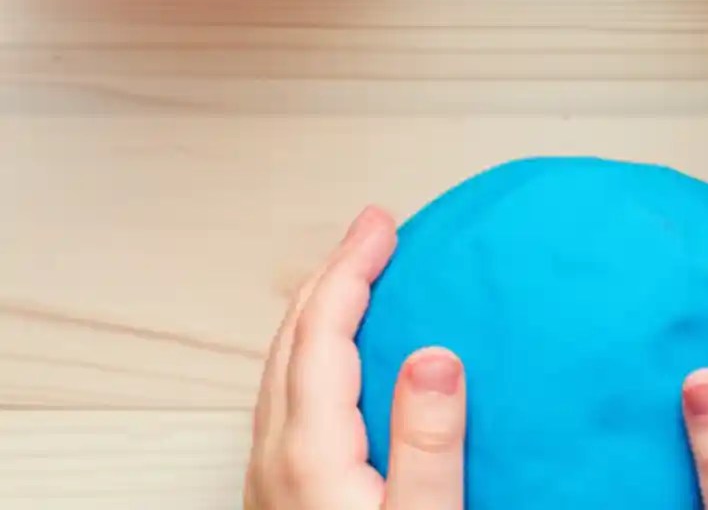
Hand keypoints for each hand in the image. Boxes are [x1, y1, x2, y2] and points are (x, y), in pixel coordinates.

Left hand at [244, 206, 468, 509]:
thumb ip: (429, 443)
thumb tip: (435, 357)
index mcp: (310, 452)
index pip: (322, 333)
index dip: (351, 269)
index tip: (380, 226)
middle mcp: (277, 458)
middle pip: (290, 340)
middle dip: (331, 275)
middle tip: (370, 233)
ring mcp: (271, 478)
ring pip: (282, 368)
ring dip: (318, 311)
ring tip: (354, 280)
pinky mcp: (282, 497)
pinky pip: (287, 399)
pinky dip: (313, 353)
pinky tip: (340, 360)